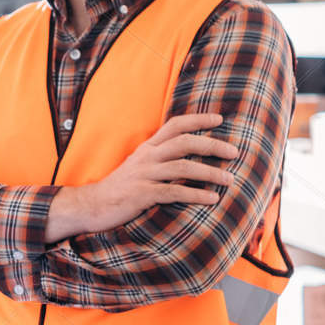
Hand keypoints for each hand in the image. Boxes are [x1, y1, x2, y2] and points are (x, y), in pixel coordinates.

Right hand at [49, 113, 234, 238]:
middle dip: (212, 145)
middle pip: (184, 142)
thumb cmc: (118, 189)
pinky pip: (174, 192)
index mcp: (147, 148)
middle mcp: (147, 157)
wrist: (90, 206)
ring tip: (229, 179)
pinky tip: (212, 199)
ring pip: (183, 167)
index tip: (219, 118)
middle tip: (234, 152)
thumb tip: (187, 159)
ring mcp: (144, 175)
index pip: (175, 125)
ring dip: (210, 172)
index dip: (198, 119)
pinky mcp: (142, 195)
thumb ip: (158, 159)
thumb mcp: (137, 166)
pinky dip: (196, 195)